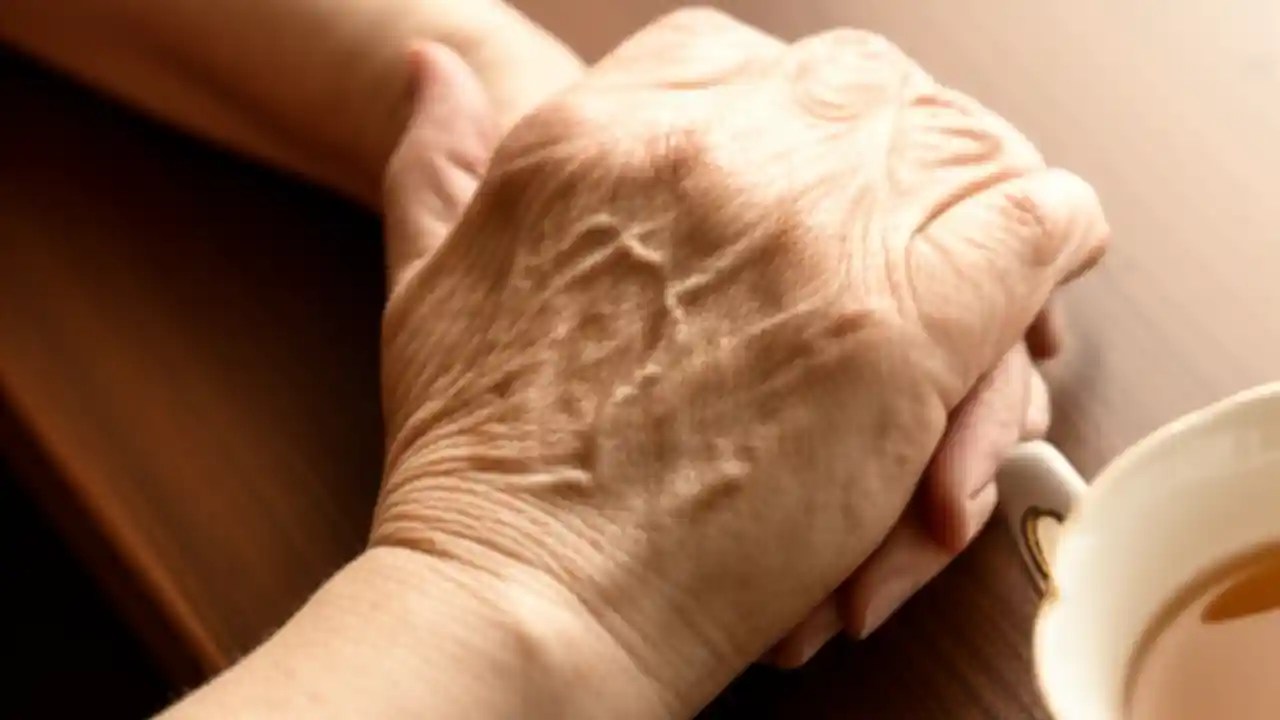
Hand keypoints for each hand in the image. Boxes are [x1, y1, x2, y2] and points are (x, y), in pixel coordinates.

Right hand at [375, 9, 1106, 714]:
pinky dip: (1052, 238)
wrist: (526, 594)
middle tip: (902, 210)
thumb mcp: (427, 278)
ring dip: (978, 192)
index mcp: (603, 129)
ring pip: (961, 143)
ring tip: (987, 245)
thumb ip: (435, 155)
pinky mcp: (901, 331)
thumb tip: (434, 65)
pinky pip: (1032, 224)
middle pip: (863, 85)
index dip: (788, 110)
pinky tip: (1041, 272)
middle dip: (889, 143)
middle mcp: (716, 155)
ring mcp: (814, 234)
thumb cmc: (476, 460)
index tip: (809, 166)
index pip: (740, 55)